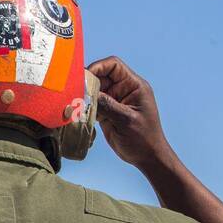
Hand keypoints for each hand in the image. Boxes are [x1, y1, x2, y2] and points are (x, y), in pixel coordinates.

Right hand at [88, 55, 222, 222]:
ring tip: (75, 104)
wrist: (147, 157)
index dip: (98, 67)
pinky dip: (85, 107)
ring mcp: (114, 101)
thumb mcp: (126, 120)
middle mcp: (123, 90)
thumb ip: (108, 105)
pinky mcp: (107, 112)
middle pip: (100, 76)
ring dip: (84, 96)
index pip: (113, 65)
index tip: (85, 78)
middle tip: (76, 93)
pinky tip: (79, 114)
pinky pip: (93, 104)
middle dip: (88, 83)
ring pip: (94, 90)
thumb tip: (88, 93)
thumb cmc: (143, 138)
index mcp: (134, 85)